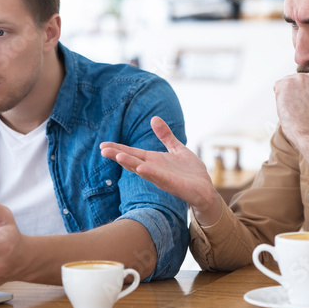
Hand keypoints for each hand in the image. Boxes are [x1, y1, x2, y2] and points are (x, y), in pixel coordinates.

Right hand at [100, 116, 219, 221]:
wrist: (205, 189)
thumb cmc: (190, 172)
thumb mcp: (177, 148)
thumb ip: (165, 135)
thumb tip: (154, 118)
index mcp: (154, 161)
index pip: (132, 153)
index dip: (118, 149)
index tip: (103, 145)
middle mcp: (154, 170)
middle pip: (132, 162)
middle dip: (118, 156)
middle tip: (102, 150)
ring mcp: (162, 178)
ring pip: (143, 170)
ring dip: (130, 164)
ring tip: (117, 156)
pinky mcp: (173, 185)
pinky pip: (160, 178)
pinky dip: (150, 173)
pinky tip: (141, 168)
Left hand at [274, 72, 308, 143]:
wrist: (306, 128)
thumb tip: (301, 86)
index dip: (307, 90)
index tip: (308, 100)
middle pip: (298, 79)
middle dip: (296, 89)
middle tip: (300, 105)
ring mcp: (298, 78)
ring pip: (288, 81)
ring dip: (287, 92)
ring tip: (294, 105)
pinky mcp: (285, 82)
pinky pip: (277, 86)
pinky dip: (279, 95)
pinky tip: (287, 105)